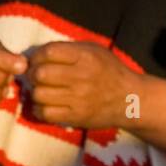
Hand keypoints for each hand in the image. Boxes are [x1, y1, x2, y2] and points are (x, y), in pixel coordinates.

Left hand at [25, 42, 142, 129]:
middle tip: (38, 77)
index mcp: (87, 57)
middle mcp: (82, 77)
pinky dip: (40, 109)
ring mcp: (79, 99)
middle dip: (33, 74)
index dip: (37, 56)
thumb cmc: (109, 71)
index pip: (48, 52)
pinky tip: (48, 105)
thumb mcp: (95, 51)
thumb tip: (35, 54)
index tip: (38, 61)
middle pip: (40, 74)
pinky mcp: (76, 117)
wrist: (131, 99)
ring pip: (38, 94)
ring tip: (45, 91)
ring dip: (37, 92)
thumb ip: (68, 49)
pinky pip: (45, 113)